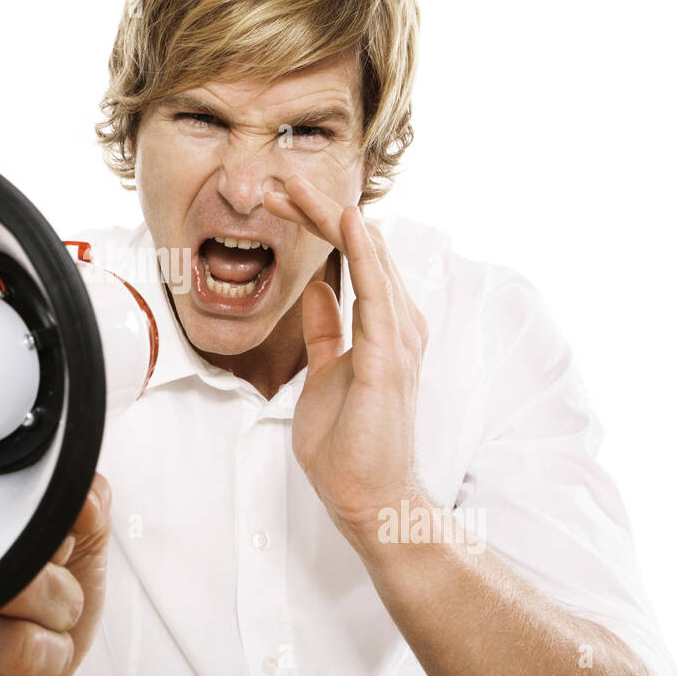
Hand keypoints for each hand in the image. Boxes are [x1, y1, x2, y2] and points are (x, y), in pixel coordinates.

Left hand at [264, 176, 428, 544]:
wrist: (369, 498)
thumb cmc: (351, 445)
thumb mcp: (327, 374)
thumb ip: (327, 332)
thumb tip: (318, 293)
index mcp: (382, 327)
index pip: (351, 257)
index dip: (317, 223)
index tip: (280, 199)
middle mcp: (397, 324)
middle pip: (360, 247)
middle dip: (318, 209)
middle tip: (278, 177)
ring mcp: (397, 339)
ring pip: (367, 258)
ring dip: (332, 217)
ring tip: (299, 184)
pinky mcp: (387, 359)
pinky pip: (376, 295)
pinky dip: (363, 255)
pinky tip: (348, 222)